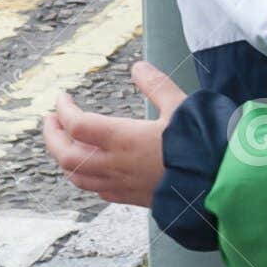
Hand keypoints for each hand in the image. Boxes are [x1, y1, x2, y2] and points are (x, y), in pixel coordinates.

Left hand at [41, 59, 187, 208]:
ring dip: (64, 158)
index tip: (62, 97)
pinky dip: (84, 176)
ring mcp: (121, 185)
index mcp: (123, 139)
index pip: (77, 124)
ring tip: (64, 142)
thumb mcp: (180, 105)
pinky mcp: (131, 199)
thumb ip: (156, 85)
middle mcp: (116, 165)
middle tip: (49, 120)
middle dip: (52, 137)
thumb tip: (138, 67)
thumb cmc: (201, 145)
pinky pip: (97, 190)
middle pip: (66, 155)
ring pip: (77, 177)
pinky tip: (91, 167)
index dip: (63, 109)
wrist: (217, 186)